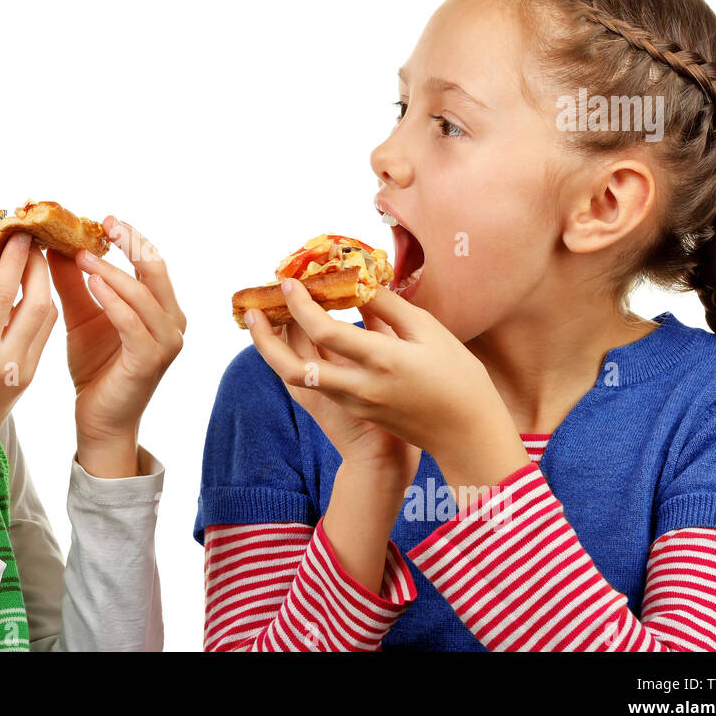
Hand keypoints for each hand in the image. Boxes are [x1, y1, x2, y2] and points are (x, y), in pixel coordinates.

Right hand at [0, 232, 59, 466]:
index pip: (3, 292)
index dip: (13, 257)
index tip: (16, 229)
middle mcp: (6, 360)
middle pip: (38, 301)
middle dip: (37, 266)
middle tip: (27, 239)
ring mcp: (24, 370)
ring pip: (47, 316)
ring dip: (41, 284)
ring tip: (25, 260)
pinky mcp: (31, 376)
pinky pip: (43, 333)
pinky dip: (38, 307)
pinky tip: (20, 292)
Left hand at [48, 216, 184, 462]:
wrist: (99, 418)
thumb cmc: (96, 367)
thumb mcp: (81, 314)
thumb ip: (74, 281)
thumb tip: (57, 243)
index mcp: (162, 307)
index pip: (152, 261)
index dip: (131, 237)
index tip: (104, 218)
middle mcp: (173, 322)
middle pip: (156, 270)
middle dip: (129, 244)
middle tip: (101, 225)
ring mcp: (166, 342)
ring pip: (142, 294)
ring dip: (111, 271)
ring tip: (82, 254)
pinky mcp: (150, 360)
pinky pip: (132, 322)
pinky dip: (113, 300)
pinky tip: (92, 283)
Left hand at [244, 278, 515, 468]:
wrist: (465, 435)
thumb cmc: (457, 378)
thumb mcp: (429, 333)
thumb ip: (389, 308)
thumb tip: (357, 285)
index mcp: (380, 361)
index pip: (323, 329)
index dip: (299, 303)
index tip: (288, 281)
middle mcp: (358, 386)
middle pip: (290, 366)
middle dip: (263, 339)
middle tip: (251, 311)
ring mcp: (353, 402)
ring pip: (298, 377)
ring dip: (277, 348)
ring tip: (267, 319)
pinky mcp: (355, 410)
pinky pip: (314, 381)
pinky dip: (301, 357)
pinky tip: (302, 337)